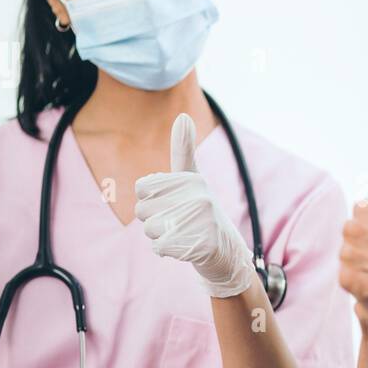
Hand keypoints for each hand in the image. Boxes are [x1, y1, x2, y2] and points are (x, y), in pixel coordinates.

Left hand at [134, 113, 256, 297]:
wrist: (225, 252)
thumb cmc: (201, 212)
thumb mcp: (193, 179)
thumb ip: (184, 149)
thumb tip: (183, 115)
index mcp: (193, 179)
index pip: (142, 188)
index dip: (149, 199)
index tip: (170, 202)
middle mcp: (199, 196)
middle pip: (142, 210)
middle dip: (153, 220)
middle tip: (178, 222)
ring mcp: (202, 221)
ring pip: (149, 229)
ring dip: (159, 236)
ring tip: (182, 234)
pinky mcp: (200, 244)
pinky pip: (159, 247)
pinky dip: (166, 250)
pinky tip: (183, 246)